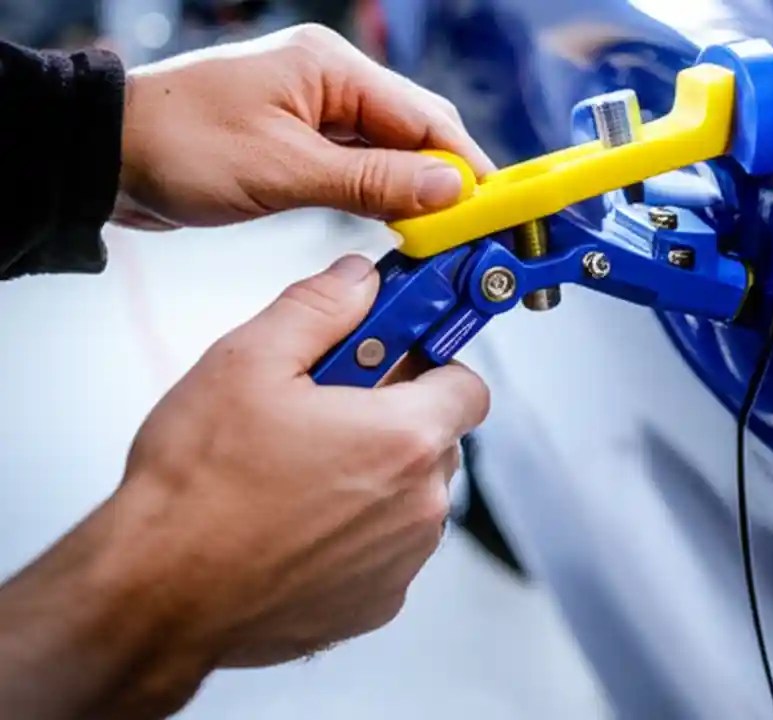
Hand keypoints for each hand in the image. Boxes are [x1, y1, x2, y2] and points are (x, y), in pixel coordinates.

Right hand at [0, 255, 488, 717]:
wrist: (157, 594)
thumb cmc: (198, 486)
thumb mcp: (248, 362)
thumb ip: (319, 308)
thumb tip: (358, 279)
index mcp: (406, 438)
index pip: (468, 386)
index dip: (429, 365)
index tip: (392, 358)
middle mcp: (421, 504)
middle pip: (436, 440)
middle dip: (391, 418)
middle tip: (323, 411)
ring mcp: (402, 560)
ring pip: (411, 496)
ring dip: (374, 476)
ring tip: (297, 472)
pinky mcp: (376, 602)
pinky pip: (385, 549)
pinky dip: (355, 532)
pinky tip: (294, 522)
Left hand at [114, 23, 493, 228]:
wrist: (106, 155)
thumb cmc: (179, 146)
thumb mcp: (284, 171)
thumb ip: (372, 181)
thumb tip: (447, 189)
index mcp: (332, 67)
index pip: (425, 117)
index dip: (465, 166)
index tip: (496, 210)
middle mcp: (331, 80)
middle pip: (418, 131)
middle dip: (449, 180)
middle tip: (476, 231)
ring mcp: (316, 109)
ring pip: (392, 151)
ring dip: (418, 191)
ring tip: (445, 236)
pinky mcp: (301, 139)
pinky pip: (361, 164)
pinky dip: (384, 193)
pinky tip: (401, 223)